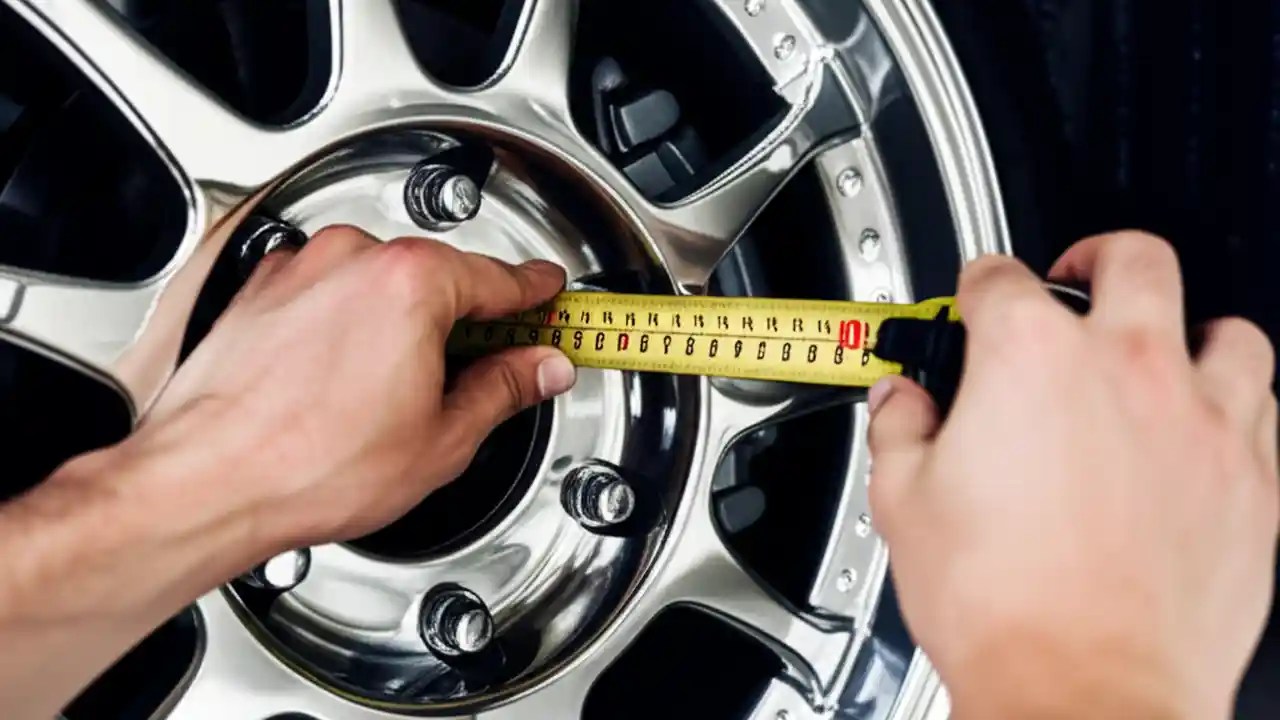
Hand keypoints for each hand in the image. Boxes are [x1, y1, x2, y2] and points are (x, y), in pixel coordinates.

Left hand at [132, 224, 576, 557]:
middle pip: (437, 275)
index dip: (535, 292)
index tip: (549, 293)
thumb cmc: (307, 466)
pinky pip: (329, 291)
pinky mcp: (262, 289)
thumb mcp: (442, 439)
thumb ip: (504, 389)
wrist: (205, 483)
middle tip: (489, 361)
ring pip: (378, 282)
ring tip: (400, 391)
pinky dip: (349, 321)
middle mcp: (353, 258)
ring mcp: (301, 269)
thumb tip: (538, 369)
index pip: (499, 277)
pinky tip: (348, 379)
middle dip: (465, 317)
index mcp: (411, 283)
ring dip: (401, 320)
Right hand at [867, 232, 1278, 718]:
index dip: (978, 285)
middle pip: (1132, 259)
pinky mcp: (1253, 477)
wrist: (1083, 690)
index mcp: (1029, 359)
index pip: (999, 278)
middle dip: (1094, 258)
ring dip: (1184, 325)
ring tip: (1156, 347)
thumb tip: (901, 404)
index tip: (976, 301)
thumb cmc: (1001, 604)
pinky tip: (1197, 422)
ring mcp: (1200, 419)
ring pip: (1222, 326)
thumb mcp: (902, 500)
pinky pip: (1263, 402)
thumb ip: (900, 429)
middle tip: (1074, 279)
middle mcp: (1125, 368)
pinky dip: (1230, 396)